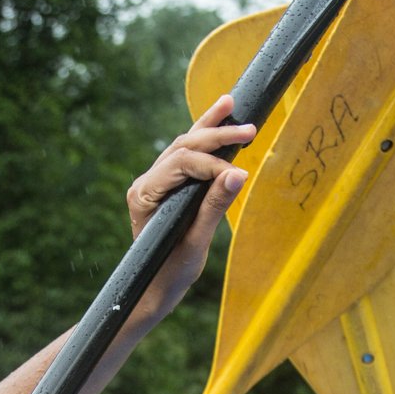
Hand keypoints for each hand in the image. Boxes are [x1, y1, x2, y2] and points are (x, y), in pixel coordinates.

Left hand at [125, 94, 252, 316]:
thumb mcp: (195, 242)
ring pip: (184, 144)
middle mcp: (146, 182)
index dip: (213, 164)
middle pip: (184, 146)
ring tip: (231, 105)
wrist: (154, 289)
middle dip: (216, 134)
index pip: (184, 163)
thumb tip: (238, 175)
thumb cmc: (170, 272)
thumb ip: (214, 206)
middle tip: (249, 129)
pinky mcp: (168, 185)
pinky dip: (205, 137)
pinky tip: (220, 117)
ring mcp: (156, 181)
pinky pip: (187, 154)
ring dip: (210, 126)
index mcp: (145, 194)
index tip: (241, 176)